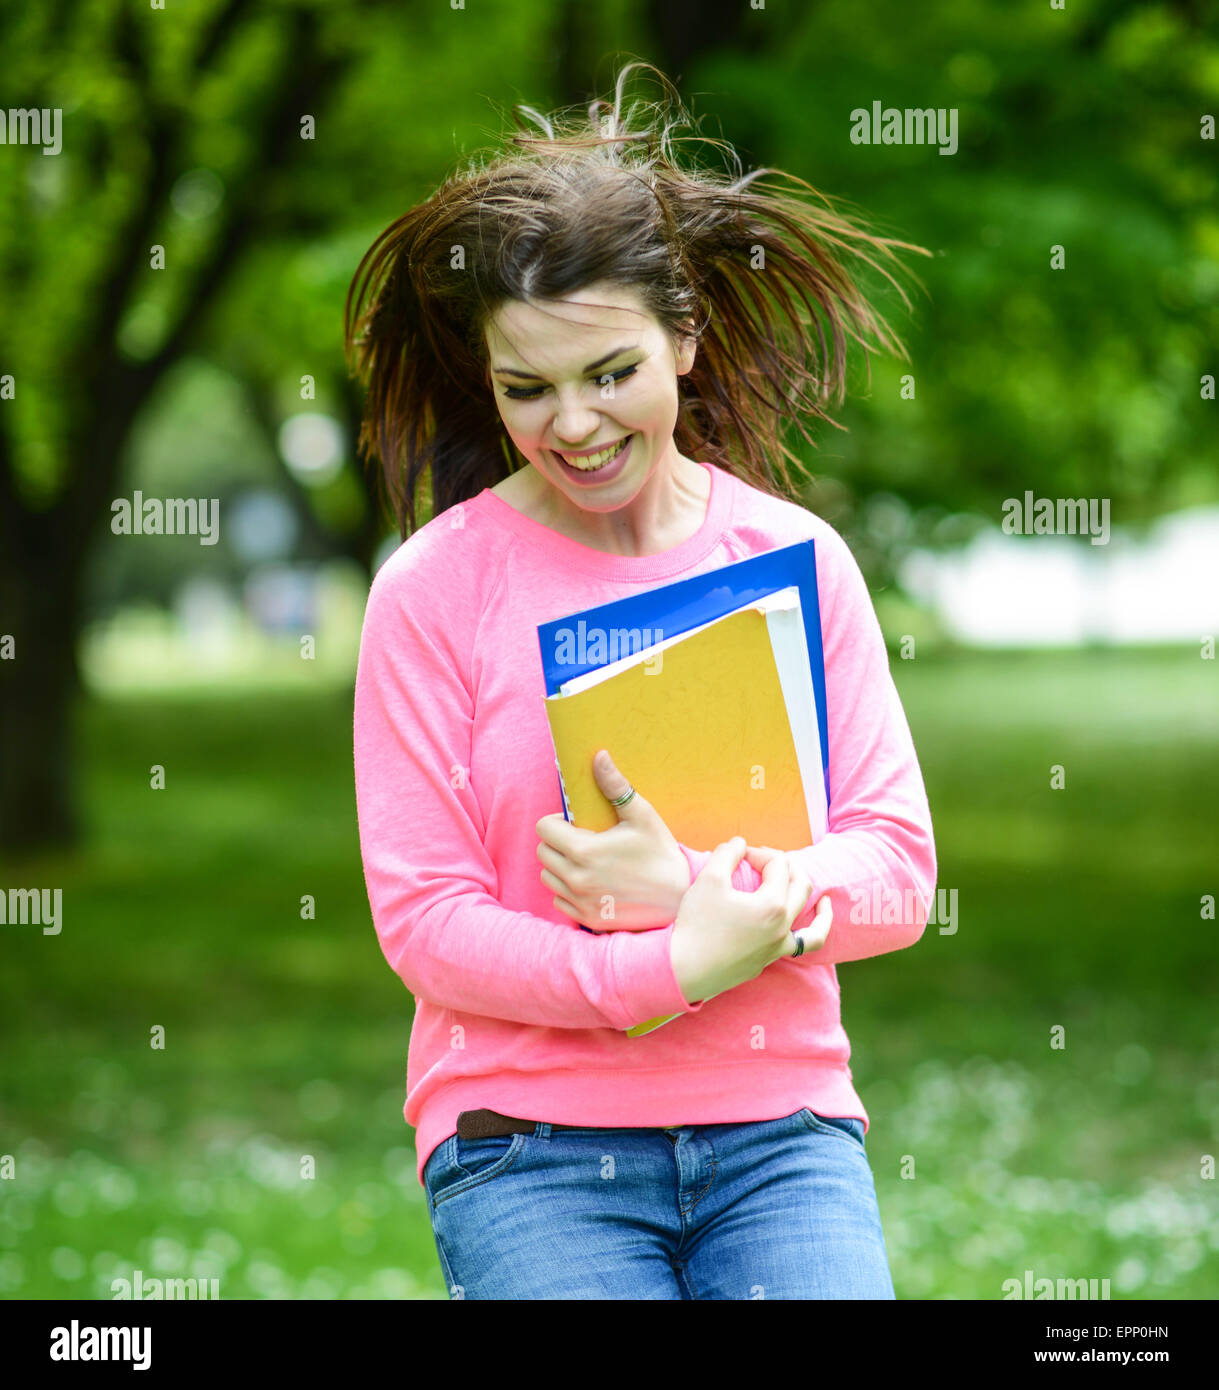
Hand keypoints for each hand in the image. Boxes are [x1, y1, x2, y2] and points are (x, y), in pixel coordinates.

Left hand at [536, 749, 688, 930]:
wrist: (681, 900)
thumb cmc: (662, 855)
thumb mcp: (642, 816)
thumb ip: (615, 786)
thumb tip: (599, 756)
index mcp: (584, 851)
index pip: (543, 828)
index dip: (557, 821)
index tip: (576, 823)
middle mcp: (576, 879)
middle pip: (542, 852)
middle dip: (557, 842)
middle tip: (583, 839)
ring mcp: (580, 902)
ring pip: (548, 877)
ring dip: (560, 866)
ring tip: (587, 861)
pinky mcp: (586, 920)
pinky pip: (559, 901)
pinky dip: (568, 891)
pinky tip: (592, 882)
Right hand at [669, 839, 830, 1003]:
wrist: (684, 970)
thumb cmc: (696, 923)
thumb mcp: (708, 879)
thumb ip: (727, 853)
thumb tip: (740, 843)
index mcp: (773, 904)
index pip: (777, 865)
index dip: (759, 852)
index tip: (738, 854)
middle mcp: (782, 927)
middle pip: (800, 887)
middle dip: (787, 867)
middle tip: (769, 860)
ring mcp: (777, 948)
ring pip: (814, 930)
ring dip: (821, 913)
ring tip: (825, 903)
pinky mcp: (765, 963)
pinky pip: (796, 948)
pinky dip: (803, 936)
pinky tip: (797, 933)